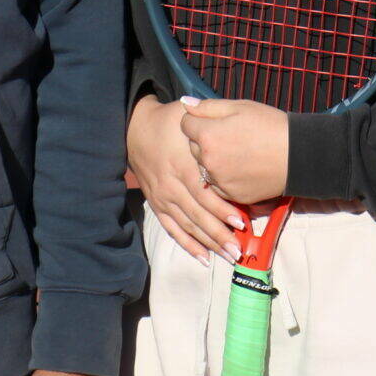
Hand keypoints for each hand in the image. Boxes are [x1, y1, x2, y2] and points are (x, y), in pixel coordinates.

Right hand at [128, 95, 246, 261]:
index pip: (203, 192)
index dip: (221, 208)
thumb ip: (206, 123)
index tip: (240, 221)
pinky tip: (203, 258)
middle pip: (197, 214)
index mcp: (181, 164)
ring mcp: (162, 197)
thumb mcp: (185, 117)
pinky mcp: (157, 204)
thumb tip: (227, 128)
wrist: (135, 128)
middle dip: (219, 234)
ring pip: (187, 225)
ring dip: (208, 243)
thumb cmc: (168, 122)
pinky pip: (173, 228)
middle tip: (239, 249)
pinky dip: (188, 244)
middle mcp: (171, 185)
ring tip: (229, 256)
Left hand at [179, 98, 288, 206]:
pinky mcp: (231, 195)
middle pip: (192, 147)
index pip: (185, 124)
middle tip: (229, 135)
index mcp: (207, 136)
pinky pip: (217, 184)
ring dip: (212, 160)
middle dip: (204, 140)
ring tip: (237, 151)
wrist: (298, 156)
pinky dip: (224, 177)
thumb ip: (207, 106)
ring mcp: (219, 181)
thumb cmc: (270, 126)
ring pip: (204, 167)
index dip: (199, 120)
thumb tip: (185, 103)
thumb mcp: (239, 106)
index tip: (215, 120)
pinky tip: (242, 167)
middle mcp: (208, 161)